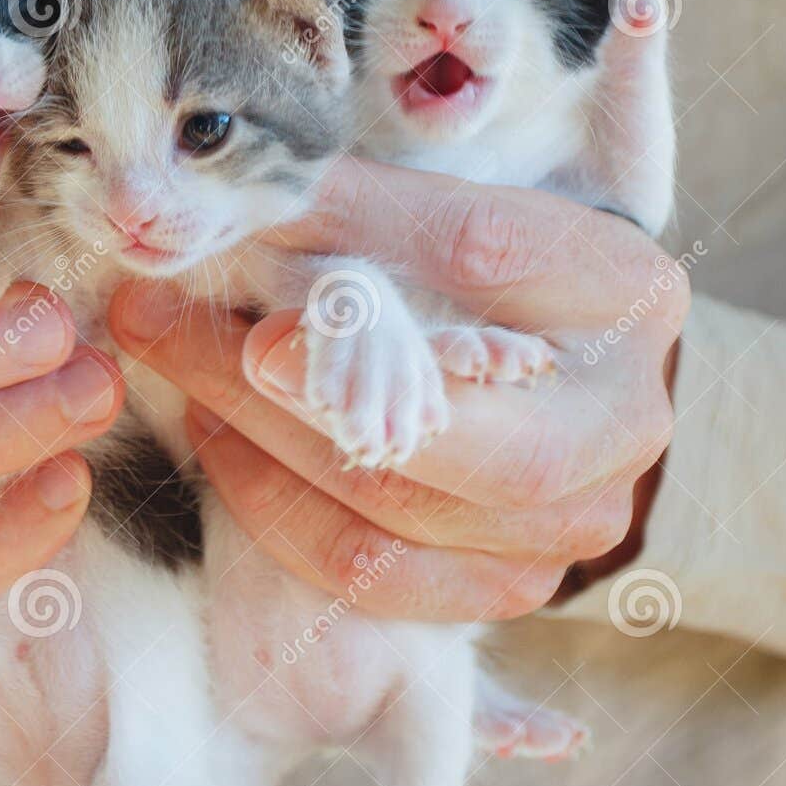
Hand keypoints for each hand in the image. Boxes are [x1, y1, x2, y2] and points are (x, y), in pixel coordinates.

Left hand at [108, 158, 684, 623]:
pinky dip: (275, 506)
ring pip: (393, 509)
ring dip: (256, 439)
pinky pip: (367, 570)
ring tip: (172, 366)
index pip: (488, 260)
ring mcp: (569, 526)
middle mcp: (618, 428)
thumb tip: (237, 198)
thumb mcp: (456, 220)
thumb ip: (364, 211)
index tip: (250, 247)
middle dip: (284, 382)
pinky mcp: (506, 586)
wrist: (566, 385)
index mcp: (622, 296)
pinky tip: (218, 438)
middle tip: (163, 323)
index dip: (366, 262)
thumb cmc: (502, 283)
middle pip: (449, 430)